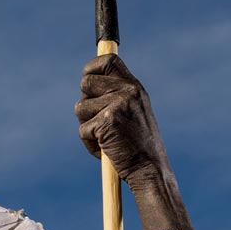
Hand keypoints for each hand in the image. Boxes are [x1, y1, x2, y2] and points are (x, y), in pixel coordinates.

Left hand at [74, 54, 173, 189]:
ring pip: (80, 107)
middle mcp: (127, 91)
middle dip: (85, 103)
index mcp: (134, 87)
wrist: (150, 169)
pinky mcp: (107, 121)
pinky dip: (89, 144)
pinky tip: (106, 150)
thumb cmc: (139, 147)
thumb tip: (86, 82)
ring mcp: (118, 104)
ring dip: (86, 126)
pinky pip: (83, 129)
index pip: (108, 60)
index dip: (92, 67)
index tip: (87, 79)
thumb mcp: (133, 113)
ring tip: (105, 139)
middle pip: (86, 82)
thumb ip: (116, 96)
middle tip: (97, 121)